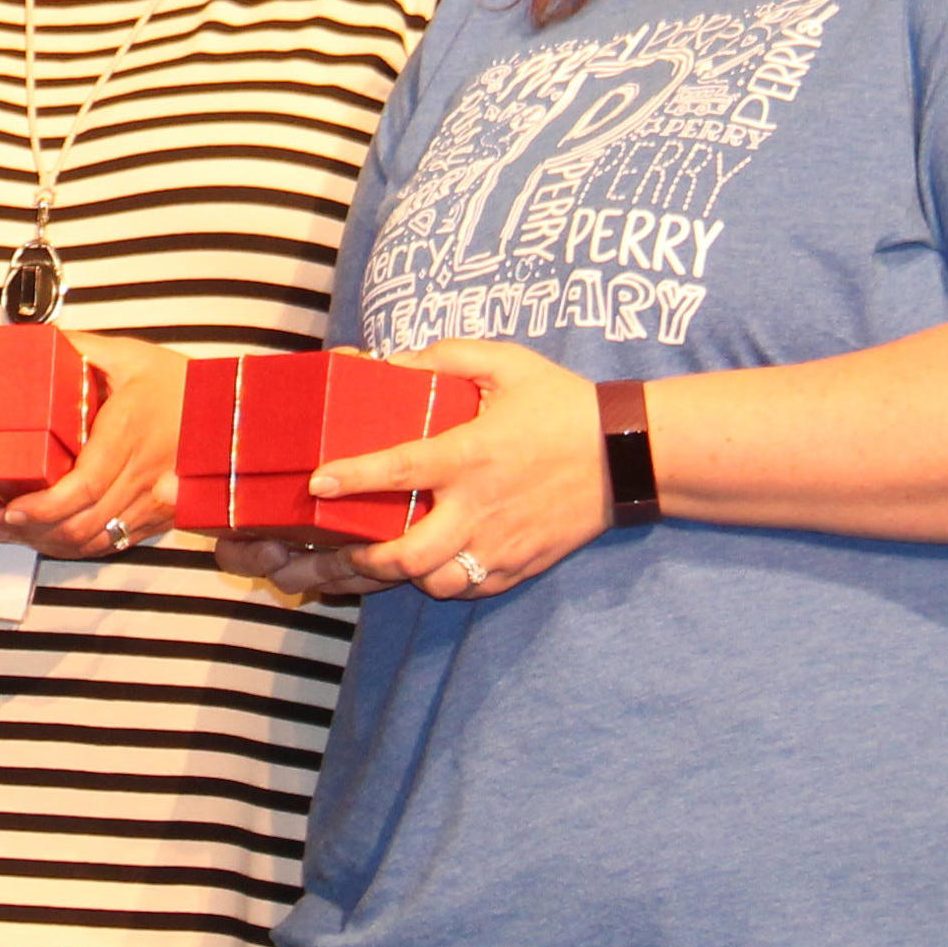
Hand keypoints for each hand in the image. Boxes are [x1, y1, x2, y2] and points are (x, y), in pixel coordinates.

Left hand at [0, 330, 186, 557]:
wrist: (235, 411)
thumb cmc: (180, 382)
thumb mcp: (129, 355)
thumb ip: (80, 347)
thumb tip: (33, 339)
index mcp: (131, 433)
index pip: (85, 485)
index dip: (44, 507)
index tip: (10, 509)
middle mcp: (143, 475)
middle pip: (83, 523)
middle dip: (32, 531)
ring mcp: (153, 502)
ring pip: (95, 540)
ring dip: (48, 544)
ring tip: (8, 532)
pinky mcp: (158, 517)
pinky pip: (112, 542)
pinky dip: (75, 547)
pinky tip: (45, 538)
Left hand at [288, 339, 610, 602]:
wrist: (629, 453)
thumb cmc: (564, 405)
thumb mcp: (507, 363)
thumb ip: (444, 357)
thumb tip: (387, 363)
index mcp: (471, 455)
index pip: (400, 470)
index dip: (354, 476)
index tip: (317, 482)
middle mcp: (481, 508)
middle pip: (409, 557)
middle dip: (359, 563)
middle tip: (326, 553)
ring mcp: (503, 544)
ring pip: (438, 584)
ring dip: (398, 580)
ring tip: (366, 567)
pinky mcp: (523, 565)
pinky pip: (472, 590)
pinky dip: (441, 585)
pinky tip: (421, 572)